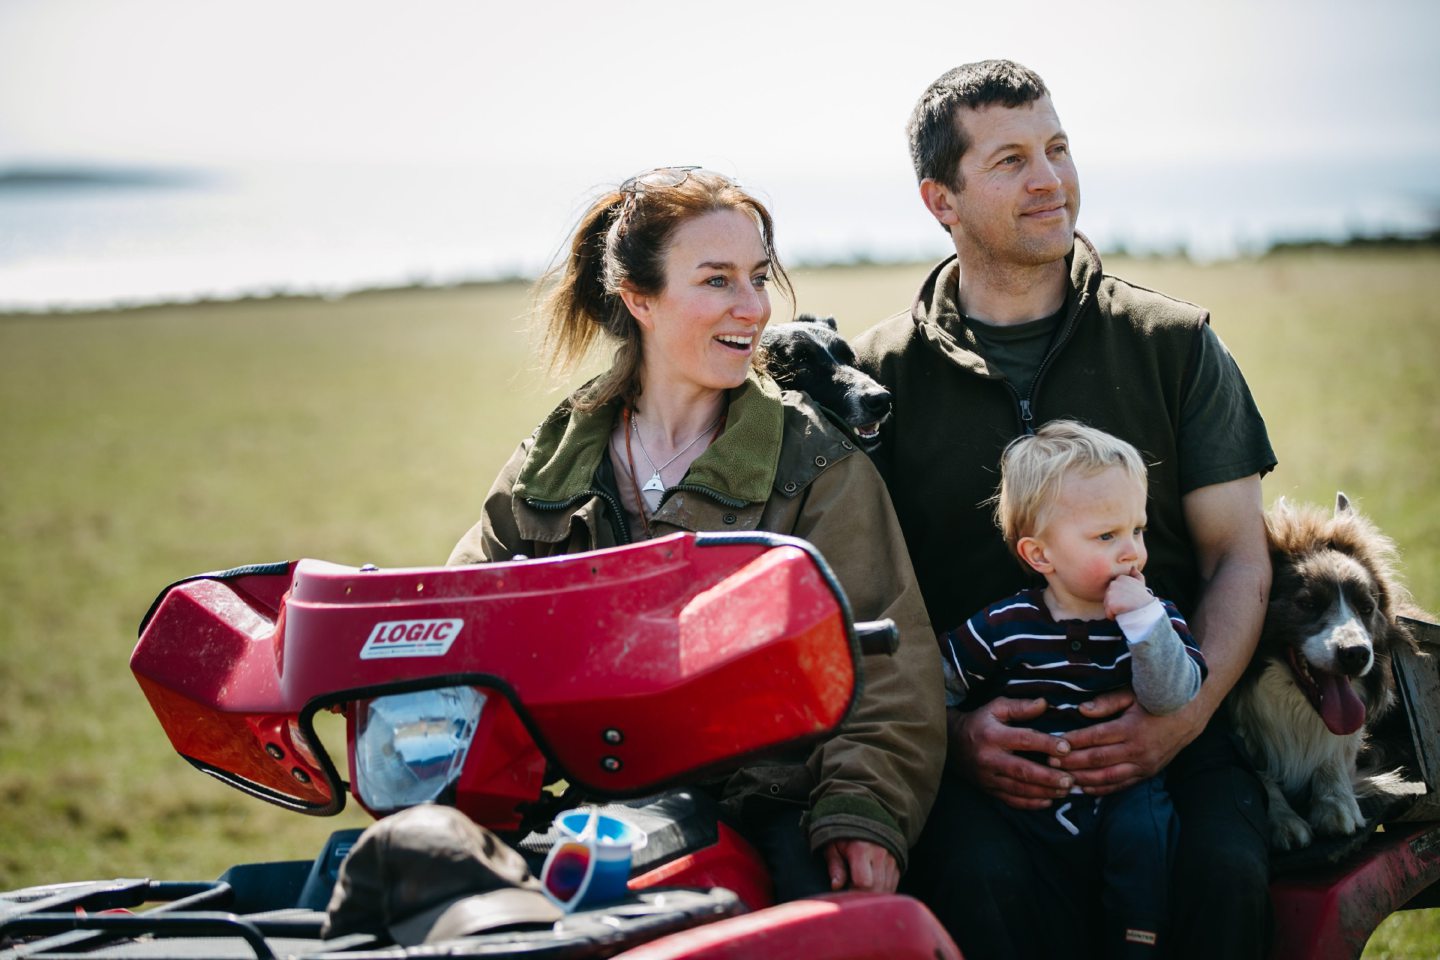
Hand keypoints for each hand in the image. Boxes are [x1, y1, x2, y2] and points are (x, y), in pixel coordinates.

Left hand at [823, 839, 898, 892]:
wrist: (865, 818)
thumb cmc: (843, 835)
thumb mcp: (832, 846)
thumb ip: (835, 866)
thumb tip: (836, 886)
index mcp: (861, 849)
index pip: (863, 882)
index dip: (853, 892)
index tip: (845, 891)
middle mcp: (880, 853)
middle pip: (876, 888)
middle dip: (864, 897)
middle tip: (851, 893)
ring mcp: (891, 858)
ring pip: (886, 889)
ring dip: (873, 895)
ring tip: (859, 889)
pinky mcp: (897, 863)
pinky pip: (892, 885)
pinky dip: (882, 892)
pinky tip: (870, 888)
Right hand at [949, 699, 1073, 809]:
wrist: (950, 744)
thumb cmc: (979, 722)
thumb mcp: (995, 708)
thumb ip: (1019, 706)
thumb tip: (1044, 704)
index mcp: (992, 735)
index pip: (1024, 740)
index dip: (1046, 744)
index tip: (1067, 748)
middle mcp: (989, 759)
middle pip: (1023, 771)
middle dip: (1048, 777)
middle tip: (1071, 779)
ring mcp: (988, 777)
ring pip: (1019, 789)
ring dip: (1044, 792)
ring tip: (1065, 791)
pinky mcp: (988, 790)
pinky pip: (1011, 800)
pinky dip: (1030, 804)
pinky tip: (1048, 801)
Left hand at [1055, 689, 1206, 793]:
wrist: (1188, 716)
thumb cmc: (1155, 700)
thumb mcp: (1131, 694)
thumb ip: (1106, 702)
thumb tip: (1081, 710)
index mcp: (1131, 728)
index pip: (1095, 737)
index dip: (1073, 742)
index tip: (1053, 743)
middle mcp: (1137, 750)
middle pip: (1097, 760)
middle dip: (1071, 762)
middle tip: (1050, 762)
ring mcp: (1143, 765)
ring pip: (1108, 777)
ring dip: (1083, 779)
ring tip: (1061, 778)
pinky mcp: (1147, 773)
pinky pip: (1121, 785)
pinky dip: (1102, 789)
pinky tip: (1084, 788)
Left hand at [1104, 568, 1150, 618]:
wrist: (1147, 610)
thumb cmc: (1143, 598)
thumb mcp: (1141, 584)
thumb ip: (1136, 575)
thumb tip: (1132, 567)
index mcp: (1120, 578)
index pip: (1113, 590)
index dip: (1119, 597)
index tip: (1129, 599)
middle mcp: (1114, 583)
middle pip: (1108, 597)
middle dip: (1115, 603)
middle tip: (1127, 605)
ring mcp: (1111, 593)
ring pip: (1107, 606)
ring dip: (1114, 611)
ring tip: (1125, 609)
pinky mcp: (1110, 603)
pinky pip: (1108, 613)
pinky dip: (1113, 616)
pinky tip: (1122, 614)